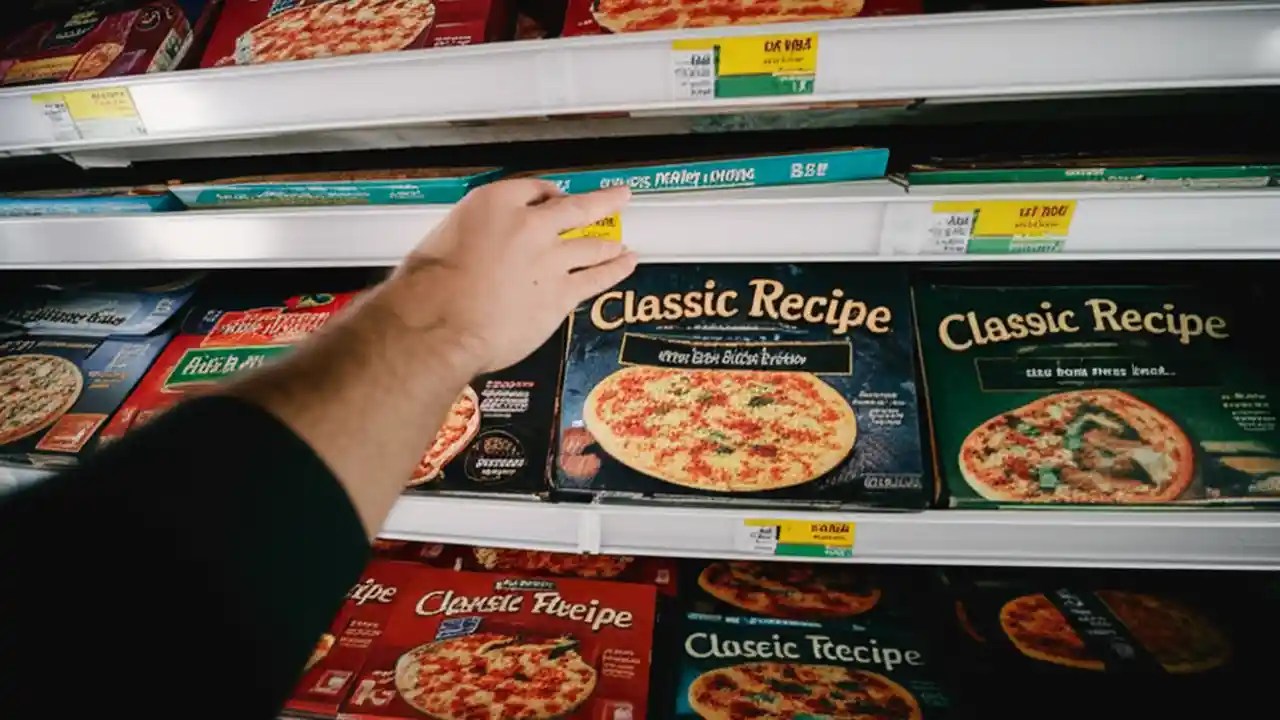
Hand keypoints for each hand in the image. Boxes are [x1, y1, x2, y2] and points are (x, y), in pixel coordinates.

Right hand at [379, 179, 635, 373]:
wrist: (442, 324)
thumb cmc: (428, 289)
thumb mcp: (440, 241)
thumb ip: (469, 238)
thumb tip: (474, 248)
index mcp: (494, 204)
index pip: (533, 189)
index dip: (548, 195)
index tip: (555, 199)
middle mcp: (529, 224)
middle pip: (575, 207)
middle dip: (601, 201)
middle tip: (619, 196)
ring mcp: (551, 259)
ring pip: (592, 244)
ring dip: (610, 243)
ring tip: (623, 244)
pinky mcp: (562, 293)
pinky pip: (596, 278)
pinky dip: (615, 270)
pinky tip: (626, 264)